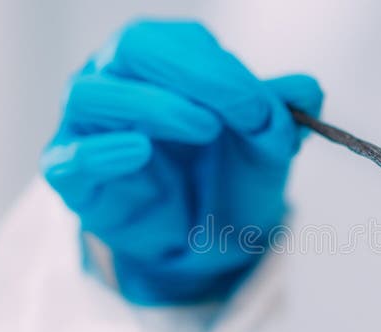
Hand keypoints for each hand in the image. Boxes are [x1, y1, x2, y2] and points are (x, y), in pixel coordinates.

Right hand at [41, 20, 322, 304]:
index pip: (179, 42)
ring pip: (93, 95)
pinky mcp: (73, 179)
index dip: (222, 67)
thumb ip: (282, 114)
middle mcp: (116, 81)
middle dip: (193, 74)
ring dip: (154, 105)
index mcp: (160, 62)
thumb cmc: (228, 173)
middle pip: (133, 50)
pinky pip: (72, 159)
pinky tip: (140, 151)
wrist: (204, 238)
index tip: (262, 105)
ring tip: (205, 127)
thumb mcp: (265, 146)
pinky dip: (103, 152)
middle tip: (244, 109)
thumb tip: (308, 90)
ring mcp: (88, 128)